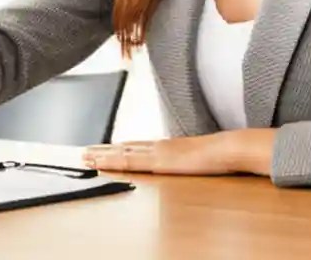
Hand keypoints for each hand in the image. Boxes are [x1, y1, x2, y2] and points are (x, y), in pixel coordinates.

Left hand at [81, 130, 274, 176]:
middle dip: (104, 149)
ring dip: (102, 154)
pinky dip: (112, 161)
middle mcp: (157, 146)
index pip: (136, 146)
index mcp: (166, 146)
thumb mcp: (198, 158)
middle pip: (124, 147)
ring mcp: (155, 152)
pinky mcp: (157, 161)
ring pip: (121, 153)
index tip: (103, 148)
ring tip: (85, 156)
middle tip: (84, 151)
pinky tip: (101, 162)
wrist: (226, 149)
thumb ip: (188, 159)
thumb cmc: (218, 155)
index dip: (117, 147)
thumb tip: (186, 163)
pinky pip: (128, 161)